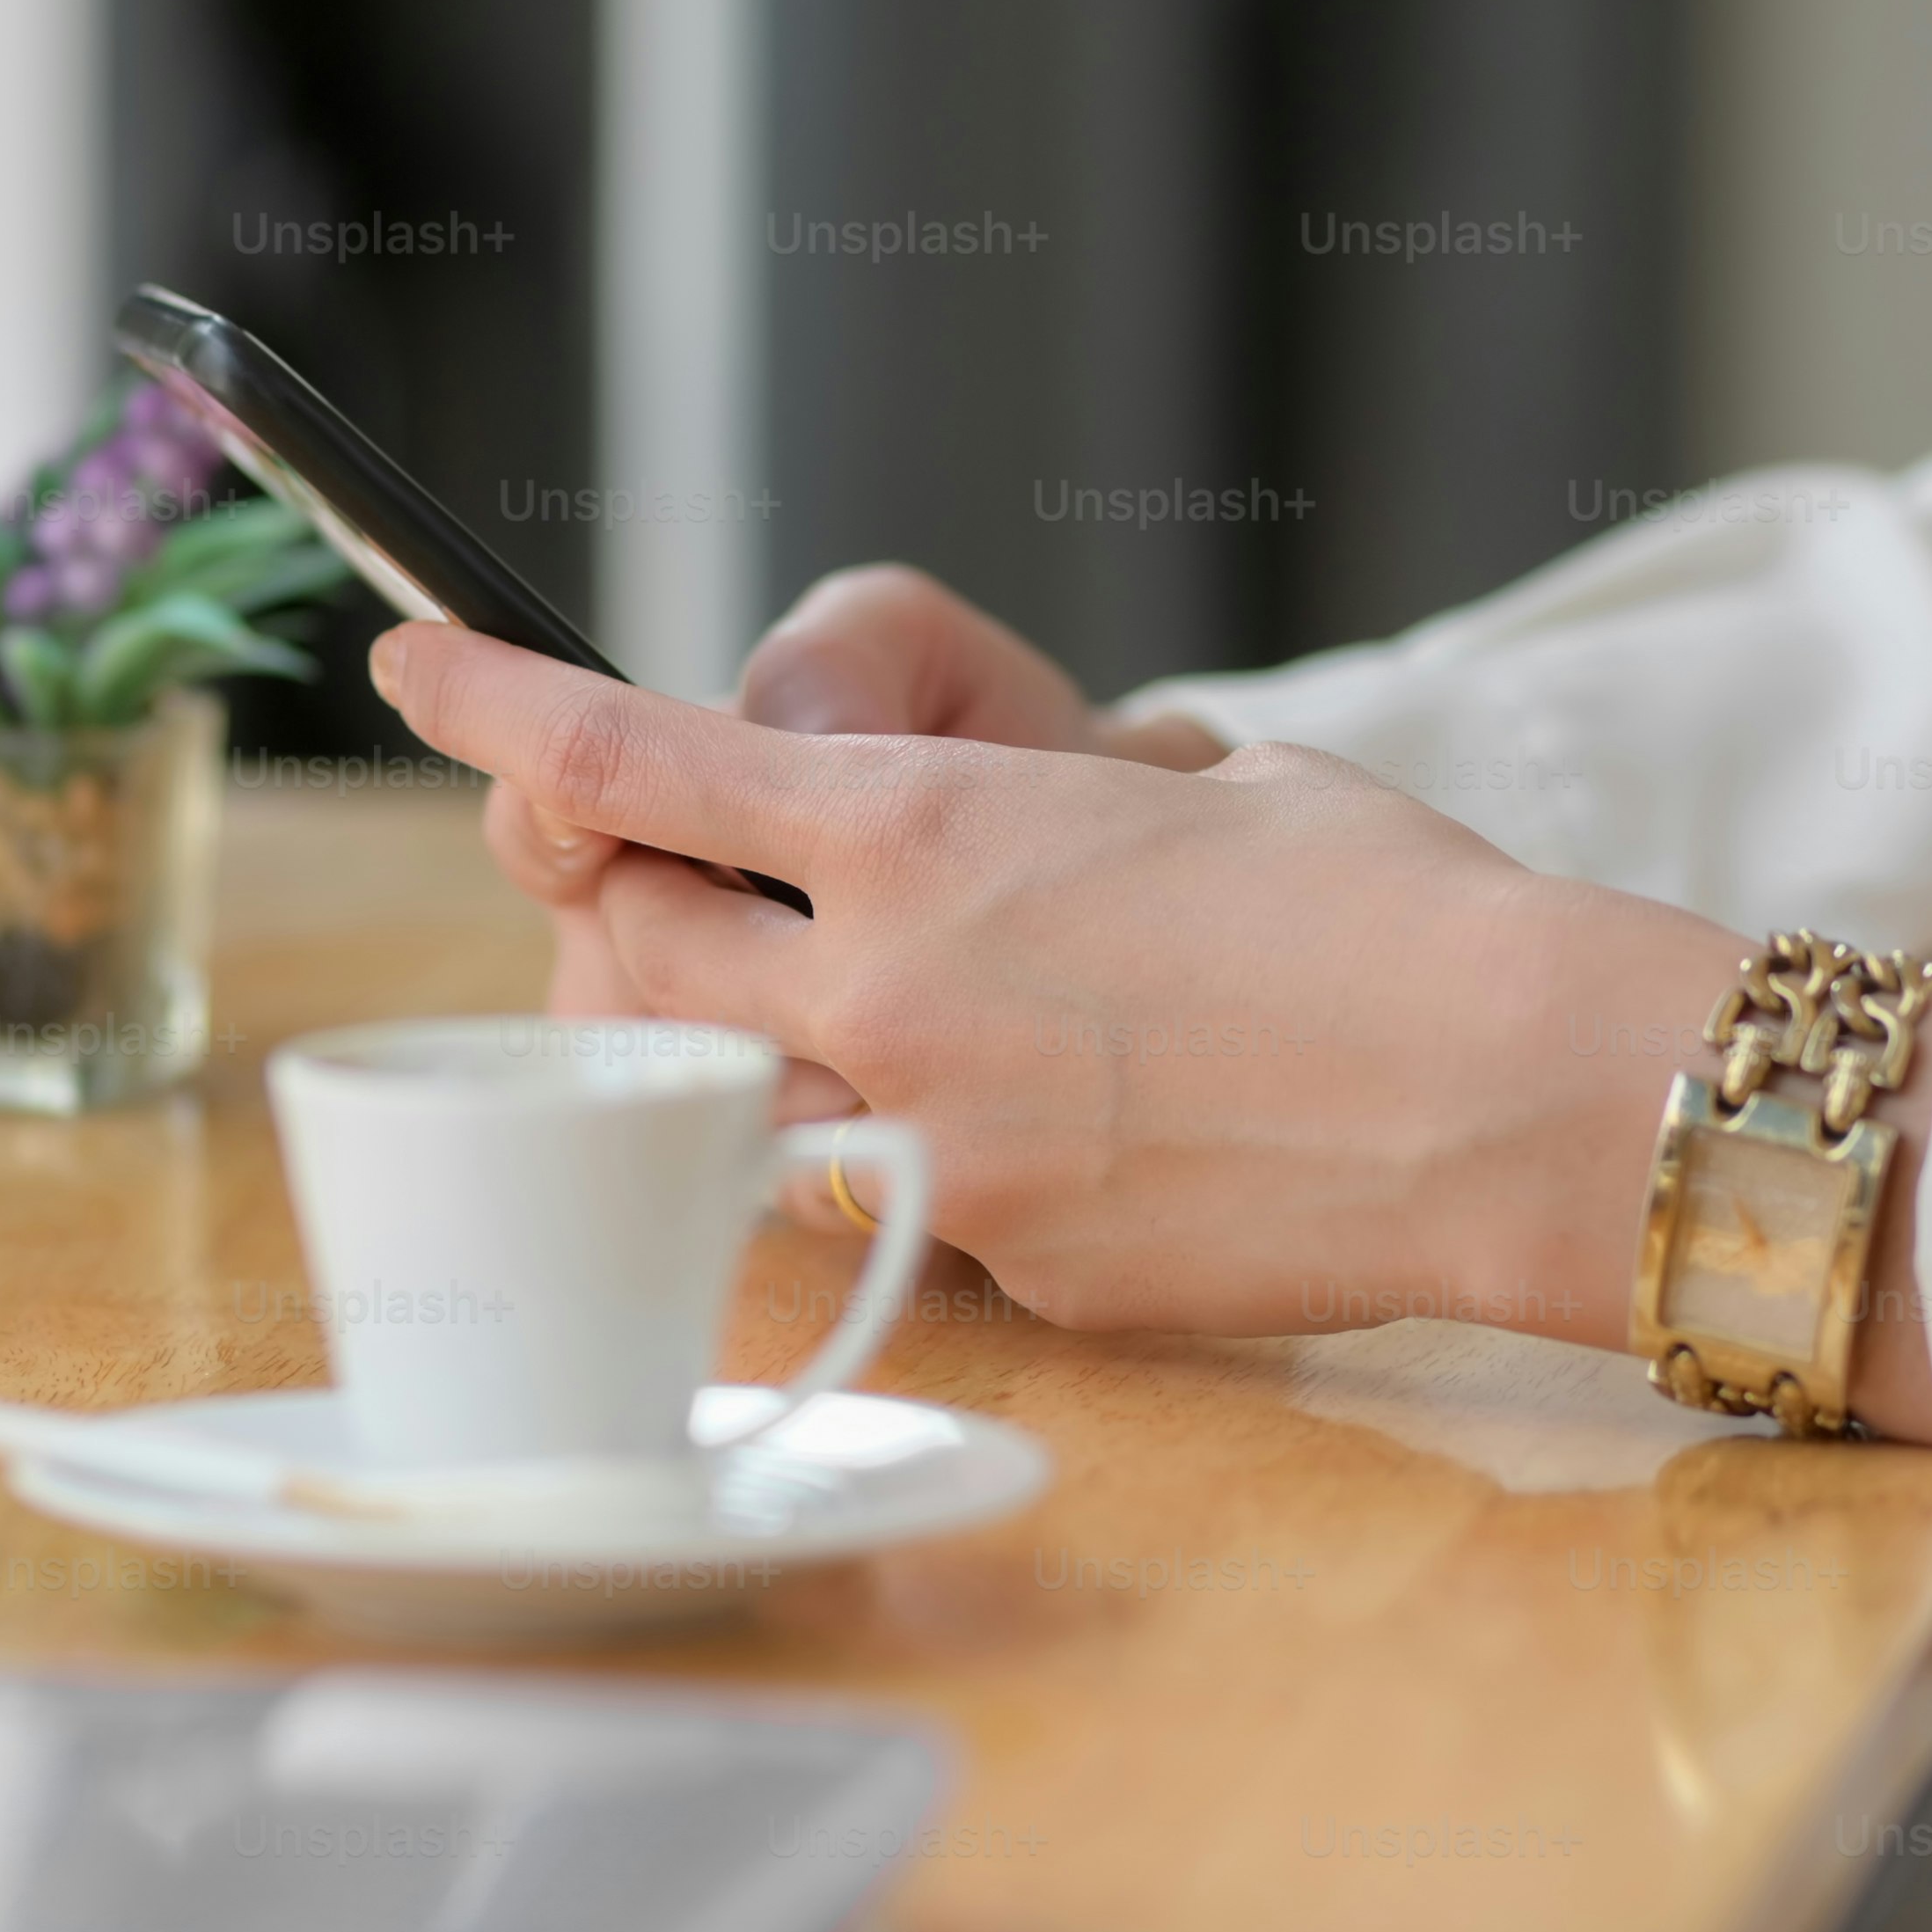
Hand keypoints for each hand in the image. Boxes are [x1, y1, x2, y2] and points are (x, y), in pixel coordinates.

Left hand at [383, 619, 1743, 1345]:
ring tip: (848, 1023)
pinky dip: (922, 1167)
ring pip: (727, 1111)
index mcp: (921, 834)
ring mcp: (932, 1146)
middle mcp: (886, 991)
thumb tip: (1050, 830)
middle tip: (666, 893)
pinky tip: (1051, 1132)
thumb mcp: (1202, 793)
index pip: (634, 763)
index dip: (497, 710)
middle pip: (632, 955)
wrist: (1520, 1092)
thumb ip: (1060, 809)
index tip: (412, 667)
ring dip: (743, 1062)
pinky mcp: (1006, 1264)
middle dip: (621, 917)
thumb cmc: (1398, 909)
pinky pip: (893, 1212)